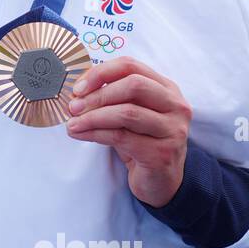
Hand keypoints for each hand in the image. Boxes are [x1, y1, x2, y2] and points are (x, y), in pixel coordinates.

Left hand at [65, 57, 191, 206]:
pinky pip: (121, 137)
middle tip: (74, 107)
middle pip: (133, 85)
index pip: (131, 66)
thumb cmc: (141, 143)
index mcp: (166, 88)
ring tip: (73, 123)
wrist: (160, 181)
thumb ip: (111, 100)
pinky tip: (80, 135)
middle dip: (97, 95)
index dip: (101, 73)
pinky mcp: (162, 153)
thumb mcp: (129, 115)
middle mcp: (175, 105)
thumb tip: (76, 94)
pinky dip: (95, 134)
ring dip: (93, 117)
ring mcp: (172, 129)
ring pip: (127, 112)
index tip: (78, 87)